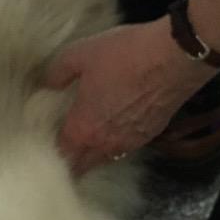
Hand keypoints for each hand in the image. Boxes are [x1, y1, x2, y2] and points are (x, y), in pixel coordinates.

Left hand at [44, 19, 217, 175]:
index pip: (61, 156)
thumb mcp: (80, 54)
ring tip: (84, 143)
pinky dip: (116, 143)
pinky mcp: (150, 135)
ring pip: (105, 158)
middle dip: (71, 162)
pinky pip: (126, 147)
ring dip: (93, 155)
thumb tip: (47, 84)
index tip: (42, 149)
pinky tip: (113, 129)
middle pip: (83, 165)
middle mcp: (106, 144)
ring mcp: (130, 142)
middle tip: (60, 152)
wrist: (176, 56)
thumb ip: (57, 73)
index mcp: (83, 129)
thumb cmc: (125, 55)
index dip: (49, 155)